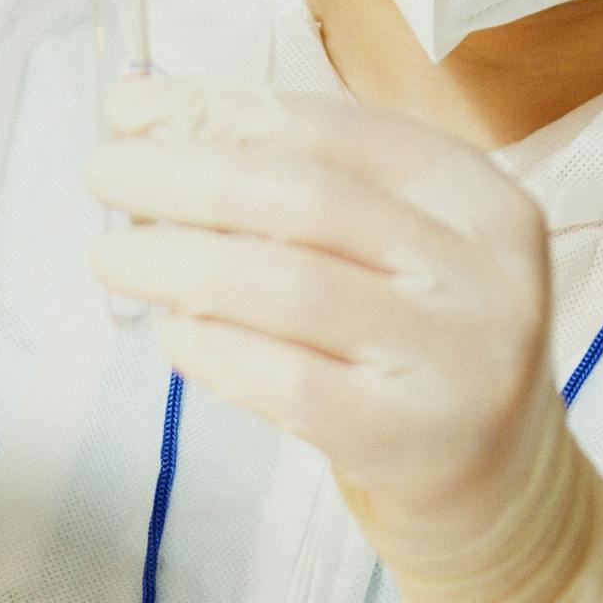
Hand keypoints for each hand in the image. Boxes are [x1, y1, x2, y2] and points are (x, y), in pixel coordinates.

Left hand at [88, 79, 602, 602]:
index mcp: (481, 200)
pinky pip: (292, 385)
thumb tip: (162, 135)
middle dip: (186, 176)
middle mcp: (484, 274)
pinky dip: (218, 351)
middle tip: (101, 172)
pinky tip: (172, 332)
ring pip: (292, 287)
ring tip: (111, 255)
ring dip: (181, 262)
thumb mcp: (406, 257)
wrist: (500, 494)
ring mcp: (456, 361)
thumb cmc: (421, 354)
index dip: (222, 109)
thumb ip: (314, 196)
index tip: (130, 107)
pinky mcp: (415, 444)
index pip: (336, 131)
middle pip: (307, 199)